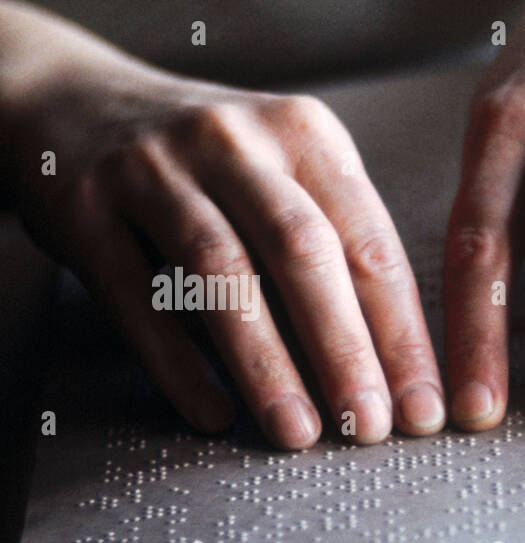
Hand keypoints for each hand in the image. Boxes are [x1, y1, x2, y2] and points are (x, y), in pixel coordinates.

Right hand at [5, 36, 442, 448]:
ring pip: (223, 272)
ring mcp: (155, 168)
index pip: (372, 246)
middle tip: (369, 428)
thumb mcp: (289, 173)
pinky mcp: (84, 205)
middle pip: (305, 255)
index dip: (403, 335)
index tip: (424, 409)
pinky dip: (177, 362)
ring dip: (266, 363)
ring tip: (299, 432)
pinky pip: (135, 295)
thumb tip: (402, 371)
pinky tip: (213, 414)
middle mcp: (236, 141)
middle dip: (345, 352)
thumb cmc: (213, 165)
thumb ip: (341, 247)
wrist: (73, 100)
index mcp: (307, 135)